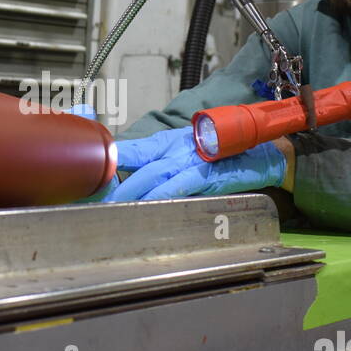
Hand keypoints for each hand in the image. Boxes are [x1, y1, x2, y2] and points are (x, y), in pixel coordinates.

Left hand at [106, 126, 287, 201]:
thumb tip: (132, 186)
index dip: (109, 161)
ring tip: (113, 208)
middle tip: (94, 201)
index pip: (130, 150)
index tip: (88, 174)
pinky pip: (179, 185)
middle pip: (136, 164)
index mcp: (165, 143)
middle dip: (114, 185)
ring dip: (132, 192)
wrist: (261, 153)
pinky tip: (148, 205)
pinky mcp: (207, 173)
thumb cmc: (221, 156)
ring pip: (153, 174)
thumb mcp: (186, 157)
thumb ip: (161, 168)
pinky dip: (162, 195)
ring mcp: (190, 159)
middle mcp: (174, 148)